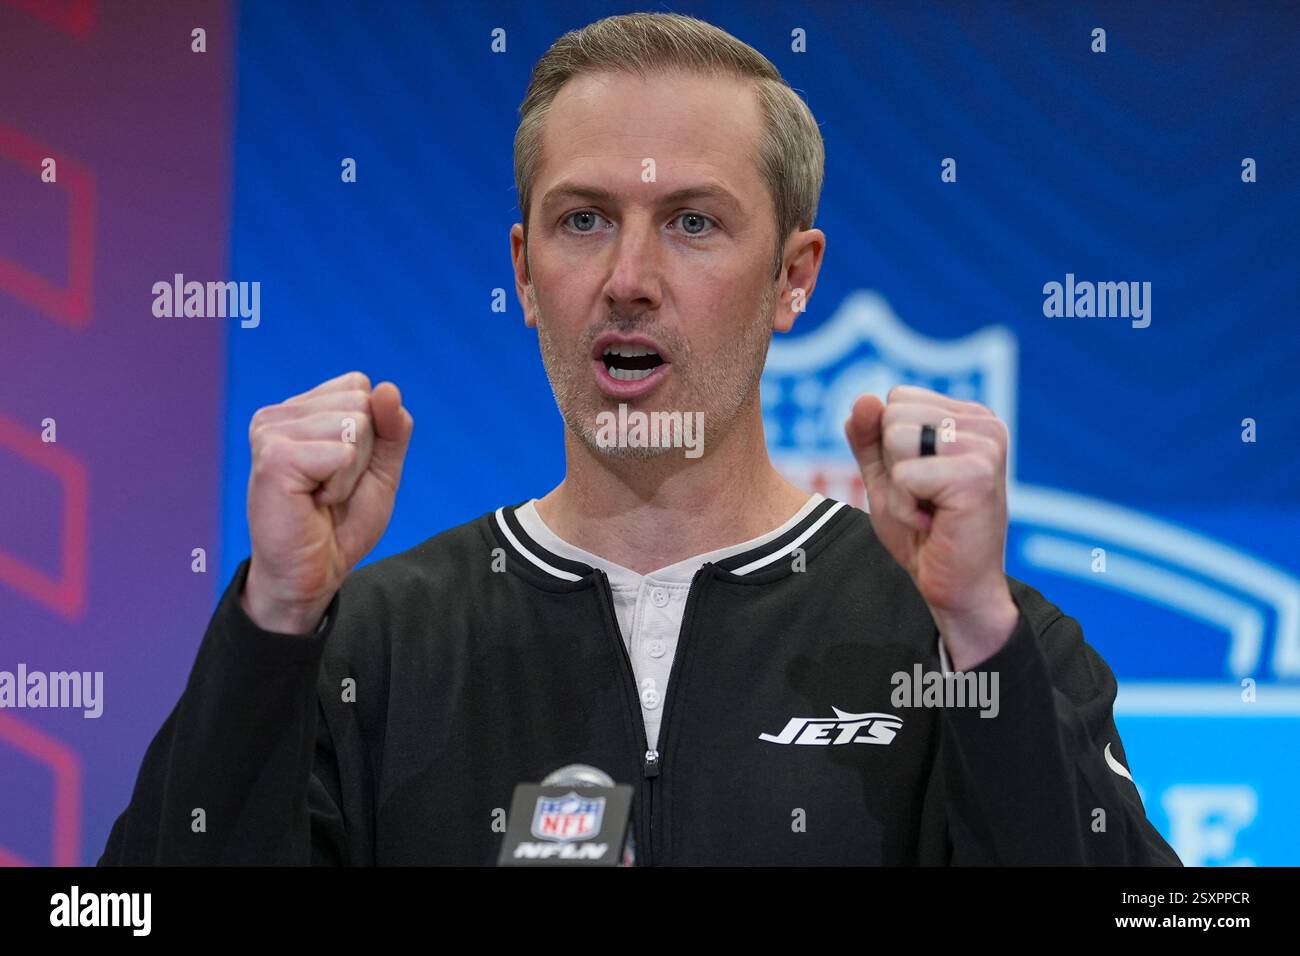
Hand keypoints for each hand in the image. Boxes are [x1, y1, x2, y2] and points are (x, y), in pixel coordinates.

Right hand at [241, 371, 414, 633]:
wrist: (314, 574)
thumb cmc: (340, 523)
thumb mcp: (380, 469)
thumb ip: (392, 428)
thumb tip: (389, 388)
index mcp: (299, 410)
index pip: (359, 386)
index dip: (371, 433)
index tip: (342, 468)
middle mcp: (279, 415)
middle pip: (361, 403)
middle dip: (363, 454)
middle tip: (331, 488)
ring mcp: (271, 432)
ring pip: (355, 426)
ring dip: (351, 473)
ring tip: (321, 495)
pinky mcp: (273, 457)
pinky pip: (342, 454)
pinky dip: (340, 485)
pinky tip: (313, 502)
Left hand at [845, 385, 1017, 668]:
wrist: (956, 587)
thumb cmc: (924, 533)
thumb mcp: (886, 477)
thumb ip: (869, 437)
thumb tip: (862, 398)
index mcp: (968, 416)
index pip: (896, 399)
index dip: (889, 447)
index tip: (920, 481)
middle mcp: (985, 423)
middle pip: (893, 414)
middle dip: (892, 464)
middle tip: (925, 499)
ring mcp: (985, 445)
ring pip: (896, 438)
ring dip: (898, 487)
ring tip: (929, 509)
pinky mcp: (977, 474)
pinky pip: (904, 476)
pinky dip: (905, 508)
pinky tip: (934, 523)